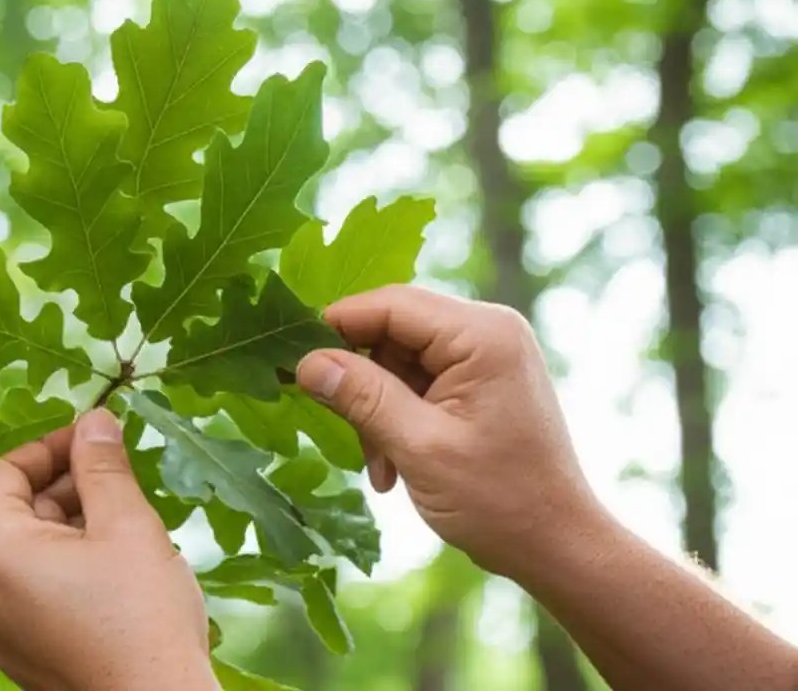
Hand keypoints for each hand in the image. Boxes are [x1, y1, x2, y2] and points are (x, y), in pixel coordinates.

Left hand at [0, 409, 215, 690]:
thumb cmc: (141, 620)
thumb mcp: (126, 524)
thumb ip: (102, 466)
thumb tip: (94, 421)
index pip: (0, 473)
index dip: (46, 447)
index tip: (91, 441)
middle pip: (12, 512)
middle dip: (63, 486)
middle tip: (117, 478)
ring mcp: (2, 628)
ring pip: (27, 552)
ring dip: (69, 525)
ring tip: (124, 523)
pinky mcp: (25, 652)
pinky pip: (35, 590)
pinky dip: (67, 565)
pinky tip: (116, 566)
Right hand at [296, 285, 603, 579]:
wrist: (557, 544)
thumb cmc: (501, 500)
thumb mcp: (419, 447)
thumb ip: (362, 397)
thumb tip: (306, 362)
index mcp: (483, 334)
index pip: (391, 304)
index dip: (337, 327)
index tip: (292, 360)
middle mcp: (488, 331)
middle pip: (392, 331)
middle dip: (362, 383)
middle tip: (349, 436)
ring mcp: (487, 355)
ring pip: (398, 361)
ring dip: (377, 410)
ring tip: (383, 468)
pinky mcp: (480, 380)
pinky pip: (418, 381)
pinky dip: (397, 418)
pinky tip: (396, 465)